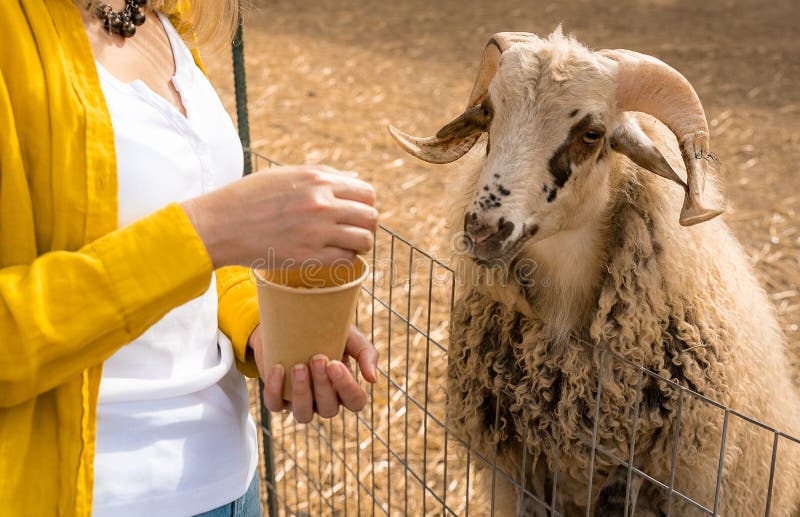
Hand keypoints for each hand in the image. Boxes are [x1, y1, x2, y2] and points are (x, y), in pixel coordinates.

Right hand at [181, 165, 377, 267]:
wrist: (219, 224)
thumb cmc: (249, 198)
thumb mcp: (286, 175)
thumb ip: (323, 176)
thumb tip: (354, 178)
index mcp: (317, 179)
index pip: (366, 192)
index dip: (365, 204)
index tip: (355, 213)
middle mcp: (321, 203)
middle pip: (371, 216)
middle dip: (366, 225)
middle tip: (352, 231)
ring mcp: (316, 231)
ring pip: (364, 240)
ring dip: (359, 244)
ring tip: (344, 245)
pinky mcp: (308, 255)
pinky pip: (346, 259)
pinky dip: (344, 259)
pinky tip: (331, 255)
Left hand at [250, 324, 378, 422]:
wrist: (292, 320)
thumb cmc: (327, 331)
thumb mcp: (351, 337)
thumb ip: (366, 354)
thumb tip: (372, 379)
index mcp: (344, 388)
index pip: (355, 402)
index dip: (347, 388)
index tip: (336, 364)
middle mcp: (324, 400)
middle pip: (329, 409)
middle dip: (323, 385)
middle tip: (317, 357)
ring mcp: (300, 402)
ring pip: (303, 415)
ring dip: (302, 392)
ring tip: (298, 367)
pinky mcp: (277, 397)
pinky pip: (275, 405)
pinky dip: (275, 389)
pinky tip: (278, 368)